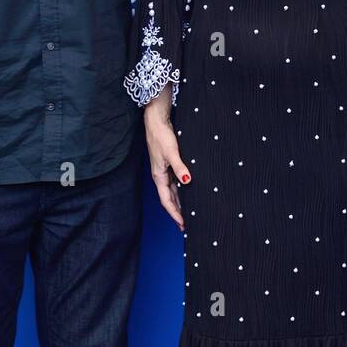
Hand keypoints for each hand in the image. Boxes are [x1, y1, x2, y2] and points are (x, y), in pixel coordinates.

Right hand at [144, 99, 190, 231]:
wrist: (157, 121)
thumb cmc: (161, 136)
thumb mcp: (171, 152)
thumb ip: (180, 167)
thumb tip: (187, 181)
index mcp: (159, 176)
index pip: (167, 201)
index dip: (174, 214)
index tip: (182, 225)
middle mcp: (161, 176)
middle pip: (170, 199)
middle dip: (177, 212)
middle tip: (186, 225)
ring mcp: (165, 170)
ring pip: (174, 191)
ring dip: (180, 202)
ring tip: (189, 213)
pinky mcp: (169, 163)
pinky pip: (176, 181)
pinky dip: (182, 190)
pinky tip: (189, 191)